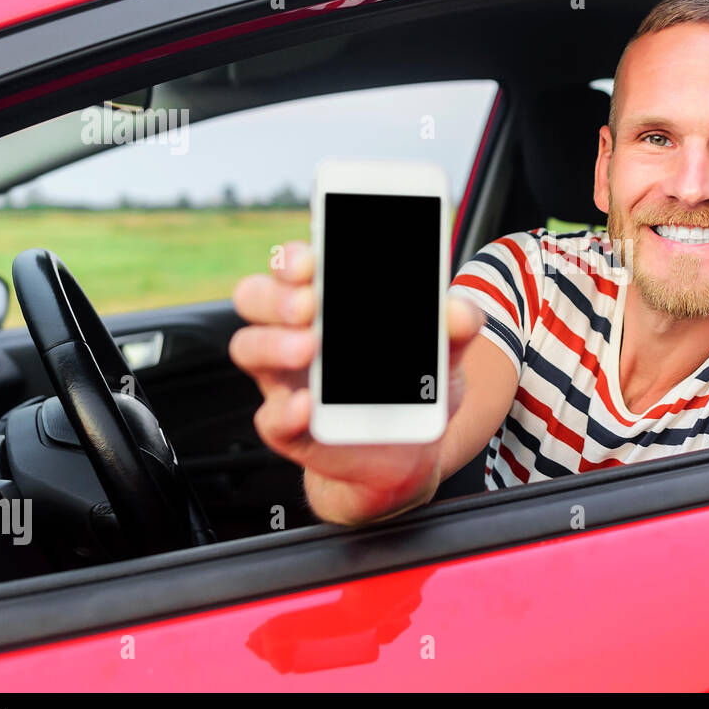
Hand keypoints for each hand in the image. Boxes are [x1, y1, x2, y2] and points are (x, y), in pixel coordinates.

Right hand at [229, 240, 483, 524]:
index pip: (294, 264)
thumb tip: (460, 312)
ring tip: (309, 347)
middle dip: (276, 293)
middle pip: (255, 296)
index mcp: (327, 300)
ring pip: (248, 348)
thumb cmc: (416, 384)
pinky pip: (270, 417)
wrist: (410, 451)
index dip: (294, 256)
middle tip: (310, 303)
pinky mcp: (289, 427)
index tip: (313, 259)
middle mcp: (295, 330)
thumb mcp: (445, 353)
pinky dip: (285, 410)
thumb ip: (456, 328)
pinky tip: (307, 406)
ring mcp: (285, 378)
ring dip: (273, 343)